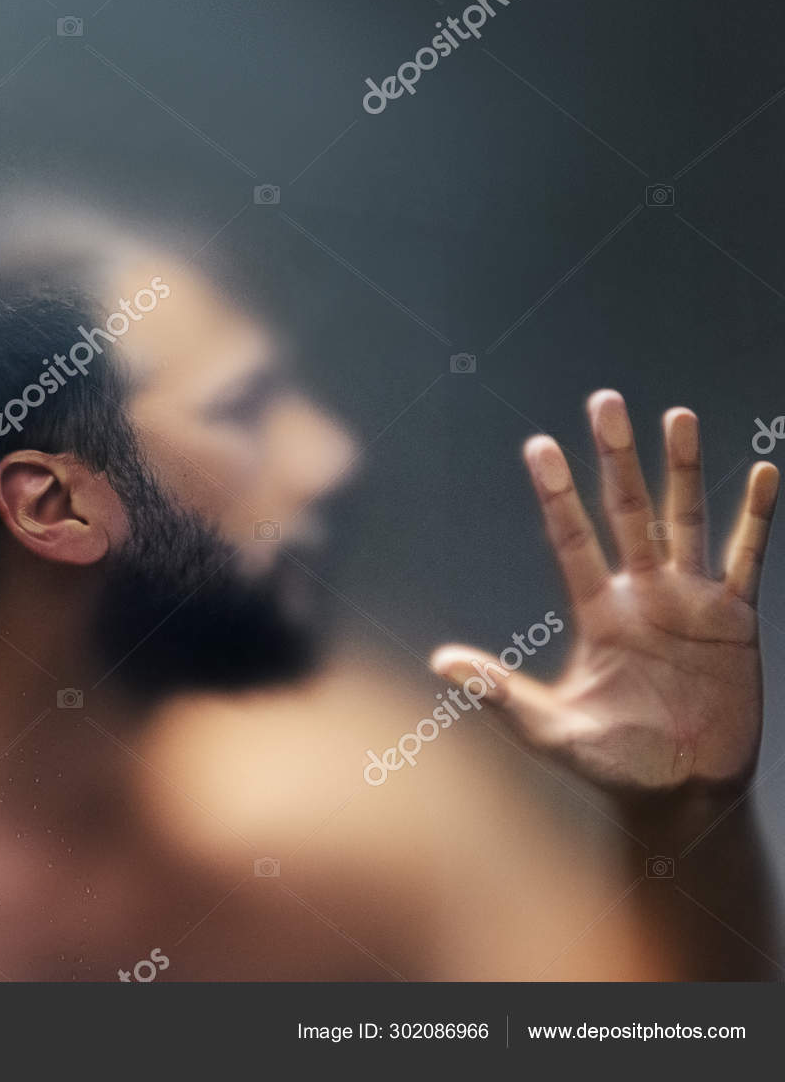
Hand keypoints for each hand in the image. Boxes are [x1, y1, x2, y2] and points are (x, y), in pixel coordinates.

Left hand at [432, 391, 777, 792]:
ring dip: (683, 469)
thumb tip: (440, 664)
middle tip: (605, 400)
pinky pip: (748, 558)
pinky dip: (756, 517)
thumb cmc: (613, 763)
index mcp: (597, 612)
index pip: (572, 538)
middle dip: (616, 456)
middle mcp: (641, 594)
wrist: (682, 793)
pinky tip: (763, 473)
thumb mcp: (551, 730)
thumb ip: (501, 695)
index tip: (537, 444)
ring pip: (686, 518)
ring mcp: (689, 601)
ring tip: (679, 415)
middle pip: (626, 509)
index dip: (557, 493)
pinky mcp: (734, 620)